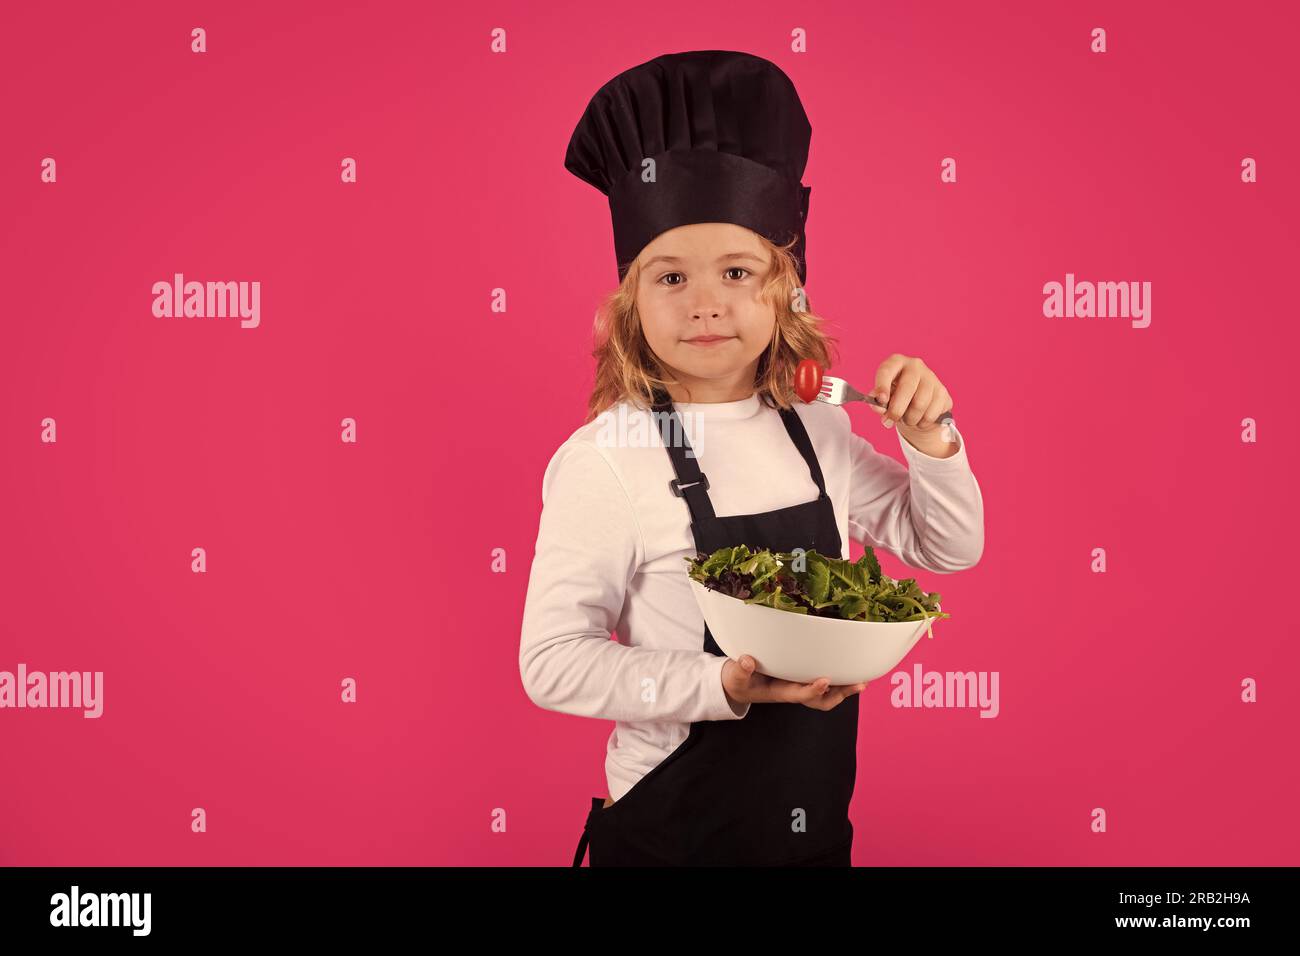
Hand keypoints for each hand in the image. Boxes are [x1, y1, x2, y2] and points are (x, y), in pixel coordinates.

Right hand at [723, 655, 867, 711]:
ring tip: (863, 682)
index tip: (825, 680)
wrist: (739, 684)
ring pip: (827, 694)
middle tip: (858, 684)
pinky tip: (851, 670)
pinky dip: (840, 680)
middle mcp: (794, 691)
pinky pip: (825, 682)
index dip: (813, 690)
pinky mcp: (802, 678)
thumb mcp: (736, 676)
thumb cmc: (738, 680)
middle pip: (821, 701)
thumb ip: (740, 670)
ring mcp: (800, 686)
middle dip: (840, 694)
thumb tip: (747, 661)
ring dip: (845, 690)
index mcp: (780, 692)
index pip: (799, 694)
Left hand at [868, 353, 954, 444]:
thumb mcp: (883, 398)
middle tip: (890, 420)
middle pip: (906, 389)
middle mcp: (914, 365)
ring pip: (920, 404)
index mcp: (895, 362)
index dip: (882, 385)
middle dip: (896, 410)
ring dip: (910, 419)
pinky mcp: (942, 391)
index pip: (887, 371)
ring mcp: (931, 377)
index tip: (881, 400)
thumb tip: (877, 407)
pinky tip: (920, 419)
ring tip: (907, 419)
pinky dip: (922, 423)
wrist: (918, 405)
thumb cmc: (895, 397)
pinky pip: (931, 413)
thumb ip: (877, 402)